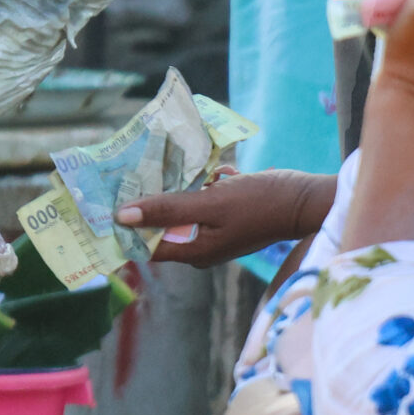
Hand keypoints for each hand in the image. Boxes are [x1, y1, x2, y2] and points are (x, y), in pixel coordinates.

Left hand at [119, 171, 336, 266]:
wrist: (309, 199)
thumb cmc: (262, 203)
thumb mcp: (211, 203)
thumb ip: (167, 209)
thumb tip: (121, 217)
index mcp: (195, 252)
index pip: (145, 246)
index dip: (124, 226)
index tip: (104, 202)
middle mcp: (202, 247)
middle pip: (162, 224)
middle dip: (149, 199)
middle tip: (131, 171)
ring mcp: (216, 232)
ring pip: (182, 207)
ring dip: (178, 185)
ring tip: (170, 162)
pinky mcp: (229, 216)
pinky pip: (204, 199)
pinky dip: (203, 183)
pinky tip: (214, 169)